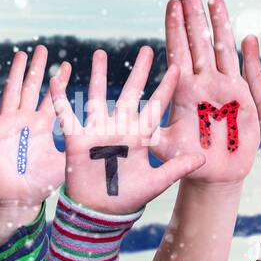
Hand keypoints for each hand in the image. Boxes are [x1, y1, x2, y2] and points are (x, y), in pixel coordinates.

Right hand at [0, 45, 67, 206]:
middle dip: (37, 69)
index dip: (58, 81)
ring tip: (21, 54)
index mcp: (42, 126)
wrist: (15, 200)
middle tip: (43, 48)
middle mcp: (25, 121)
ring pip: (11, 92)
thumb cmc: (40, 185)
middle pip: (31, 88)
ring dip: (15, 73)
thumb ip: (81, 150)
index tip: (66, 63)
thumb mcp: (65, 163)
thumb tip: (110, 146)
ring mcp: (7, 124)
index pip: (52, 98)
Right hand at [52, 48, 204, 214]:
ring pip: (98, 95)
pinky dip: (60, 98)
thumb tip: (204, 159)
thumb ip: (177, 168)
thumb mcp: (156, 183)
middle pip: (130, 93)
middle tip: (148, 49)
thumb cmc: (129, 198)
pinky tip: (55, 80)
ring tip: (99, 52)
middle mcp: (120, 128)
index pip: (156, 106)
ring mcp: (99, 131)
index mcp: (140, 136)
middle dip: (139, 71)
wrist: (100, 212)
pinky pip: (67, 114)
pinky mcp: (78, 138)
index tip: (177, 68)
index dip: (166, 88)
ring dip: (98, 74)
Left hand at [152, 0, 259, 184]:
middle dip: (194, 17)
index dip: (175, 29)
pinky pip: (245, 74)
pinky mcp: (243, 101)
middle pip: (198, 44)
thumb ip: (152, 136)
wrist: (215, 174)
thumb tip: (134, 127)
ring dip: (219, 26)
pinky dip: (247, 56)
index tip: (172, 5)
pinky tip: (247, 36)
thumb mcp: (165, 148)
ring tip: (215, 0)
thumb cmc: (187, 159)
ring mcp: (224, 89)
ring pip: (221, 51)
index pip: (177, 52)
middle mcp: (203, 84)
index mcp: (182, 90)